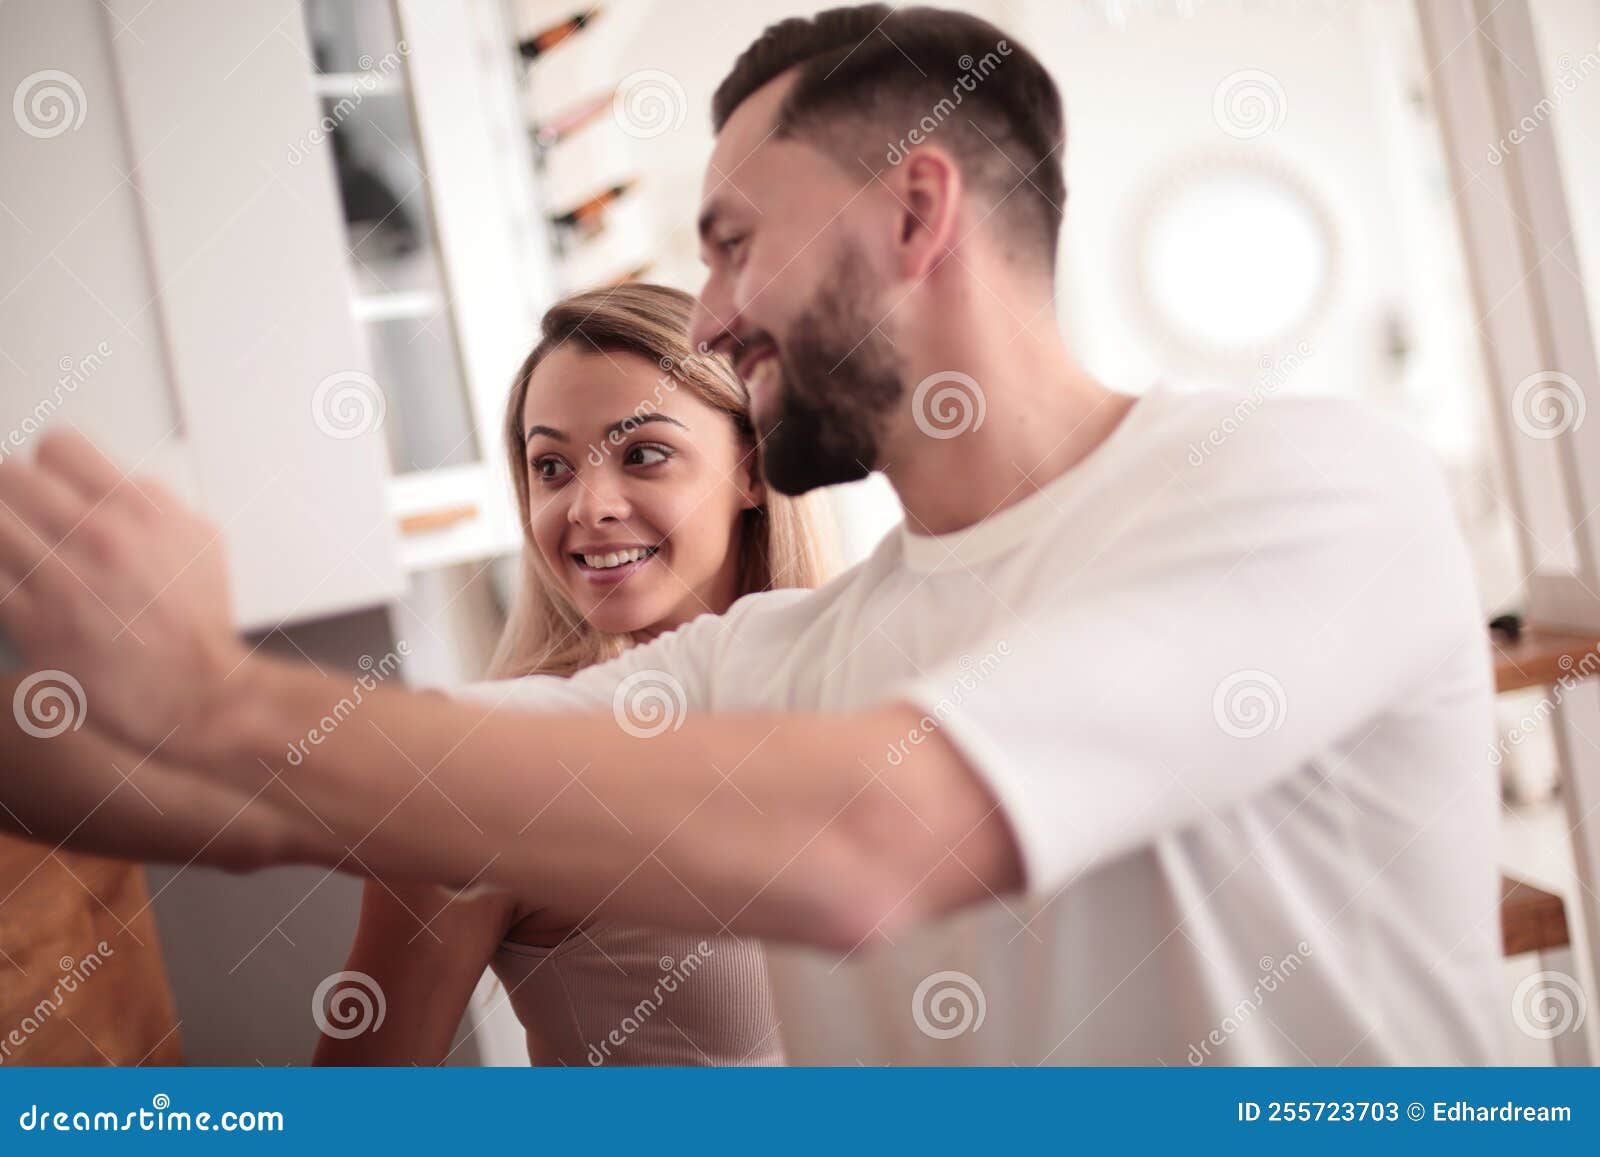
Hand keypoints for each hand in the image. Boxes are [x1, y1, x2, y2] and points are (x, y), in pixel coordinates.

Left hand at [0, 430, 247, 755]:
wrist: (199, 693)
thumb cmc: (199, 625)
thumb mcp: (202, 542)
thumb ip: (157, 501)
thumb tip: (115, 481)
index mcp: (142, 511)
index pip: (59, 445)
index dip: (48, 465)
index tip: (49, 486)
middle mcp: (101, 538)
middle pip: (11, 478)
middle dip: (14, 499)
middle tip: (25, 523)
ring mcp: (65, 582)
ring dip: (3, 539)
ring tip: (19, 556)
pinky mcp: (37, 627)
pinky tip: (13, 589)